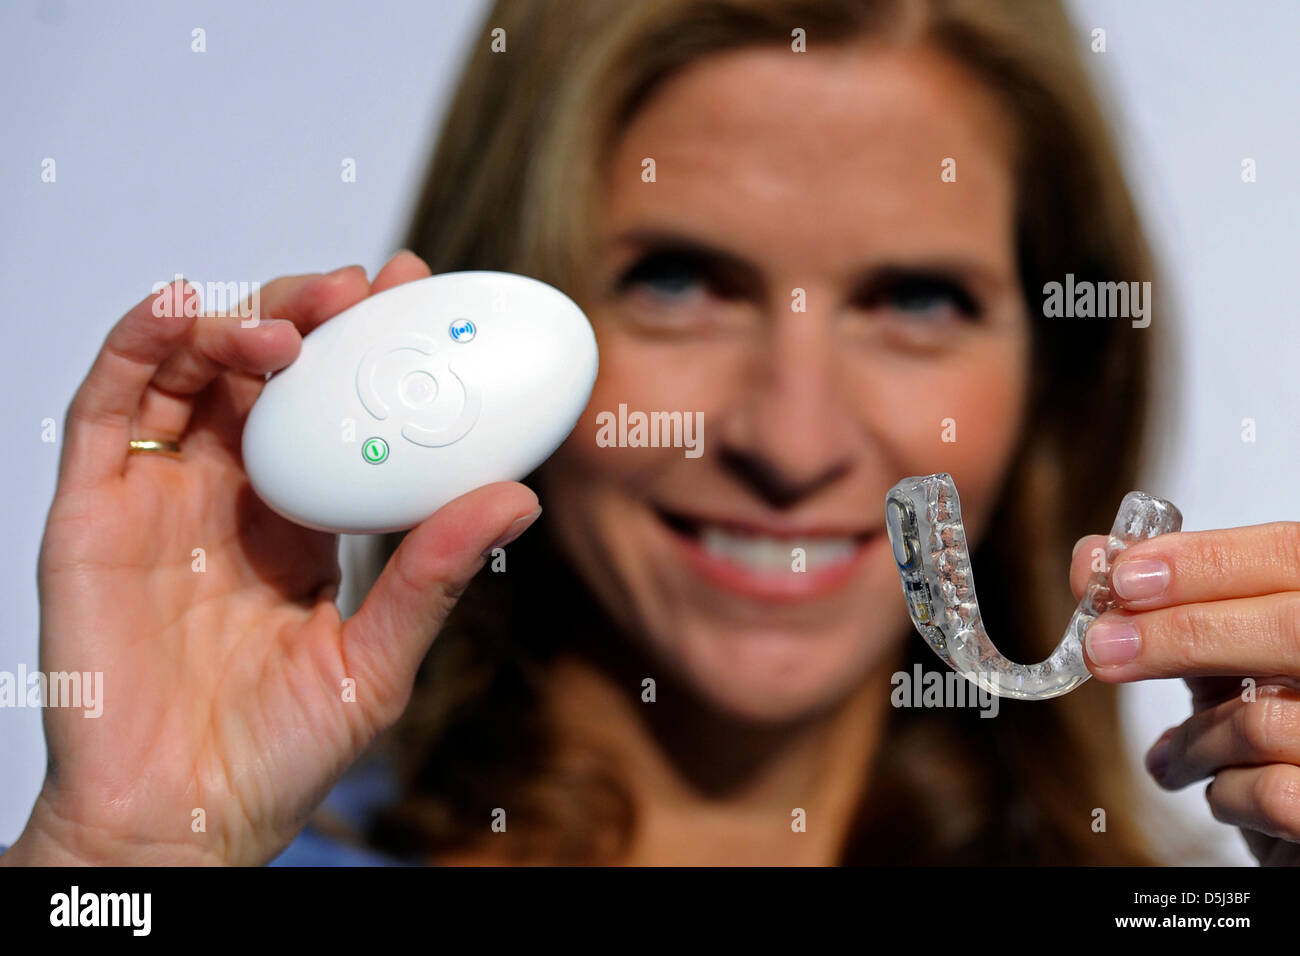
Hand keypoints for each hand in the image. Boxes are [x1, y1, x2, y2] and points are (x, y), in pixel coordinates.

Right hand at [1, 251, 540, 865]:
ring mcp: (160, 494)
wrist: (181, 821)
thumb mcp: (376, 660)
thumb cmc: (278, 752)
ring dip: (237, 320)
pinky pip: (109, 408)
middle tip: (357, 289)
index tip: (415, 289)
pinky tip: (184, 311)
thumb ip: (433, 576)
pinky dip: (140, 345)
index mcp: (303, 519)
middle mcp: (231, 492)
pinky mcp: (92, 509)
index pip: (336, 405)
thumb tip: (515, 499)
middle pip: (264, 369)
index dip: (369, 340)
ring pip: (188, 370)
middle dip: (309, 313)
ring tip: (291, 320)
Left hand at [1070, 525, 1299, 864]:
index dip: (1205, 560)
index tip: (1122, 576)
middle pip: (1288, 628)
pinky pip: (1273, 794)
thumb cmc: (1270, 721)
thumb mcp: (1223, 654)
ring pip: (1264, 718)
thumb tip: (1089, 560)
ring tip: (1169, 756)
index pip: (1290, 553)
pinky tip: (1213, 791)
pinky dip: (1222, 793)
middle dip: (1181, 635)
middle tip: (1101, 648)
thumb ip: (1169, 607)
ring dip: (1191, 741)